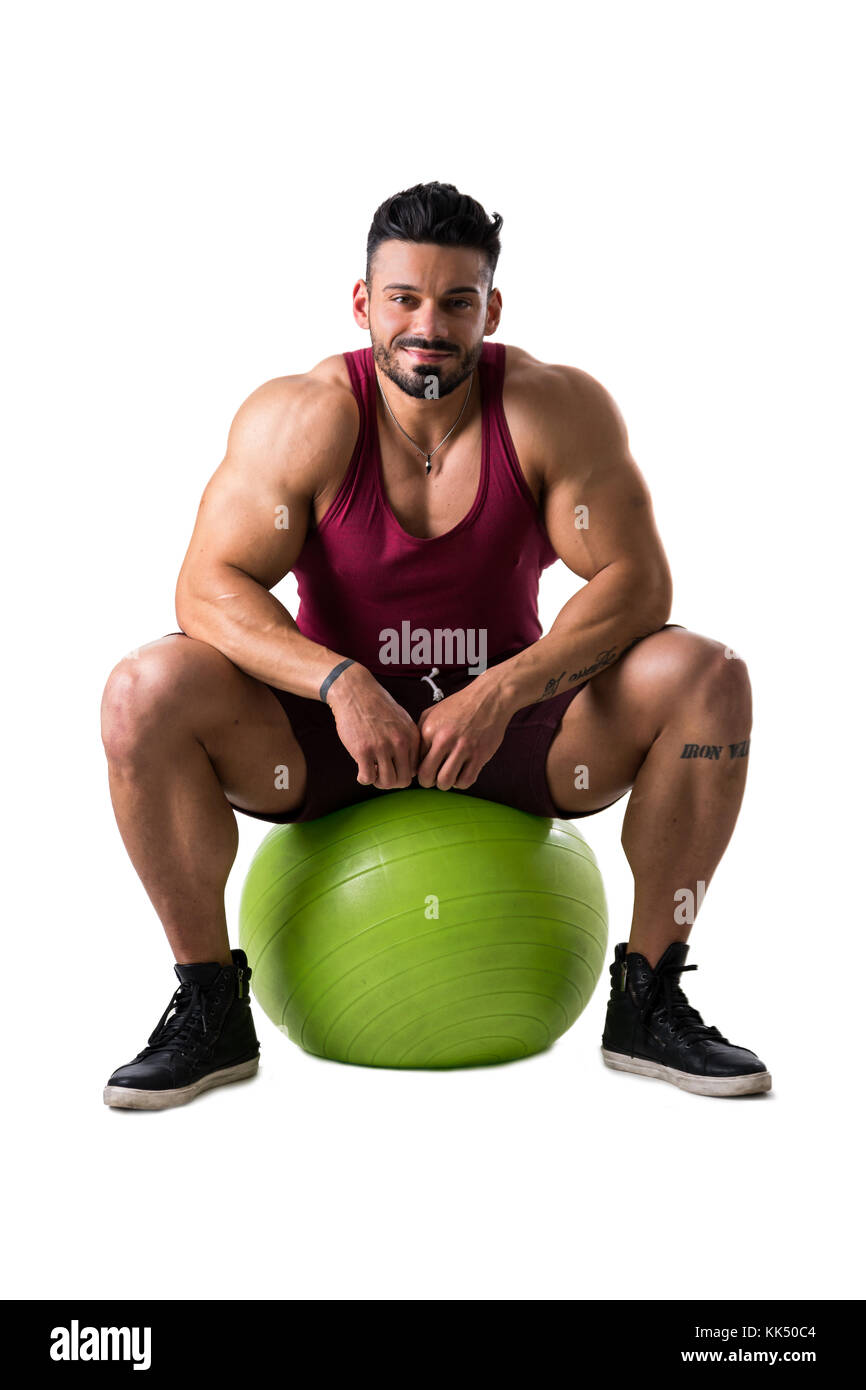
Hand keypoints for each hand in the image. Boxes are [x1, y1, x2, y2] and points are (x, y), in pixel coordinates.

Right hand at [326, 664, 420, 788]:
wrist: (355, 691)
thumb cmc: (377, 707)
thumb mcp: (402, 721)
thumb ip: (408, 742)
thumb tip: (411, 770)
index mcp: (412, 736)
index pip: (415, 770)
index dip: (403, 773)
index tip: (392, 767)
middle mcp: (400, 743)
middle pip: (403, 780)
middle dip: (392, 782)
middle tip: (381, 774)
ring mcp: (382, 747)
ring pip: (387, 783)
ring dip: (378, 782)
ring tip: (372, 772)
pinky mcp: (363, 750)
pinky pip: (367, 778)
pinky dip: (364, 779)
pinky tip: (361, 769)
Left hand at [416, 679, 512, 789]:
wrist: (489, 698)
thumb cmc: (460, 706)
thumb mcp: (432, 713)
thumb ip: (420, 735)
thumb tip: (414, 759)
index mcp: (429, 730)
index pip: (416, 761)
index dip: (419, 767)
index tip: (426, 766)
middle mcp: (444, 739)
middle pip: (427, 777)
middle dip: (428, 782)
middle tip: (433, 778)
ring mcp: (463, 748)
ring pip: (445, 782)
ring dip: (445, 783)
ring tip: (448, 775)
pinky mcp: (479, 755)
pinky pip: (466, 781)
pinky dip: (461, 782)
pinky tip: (462, 773)